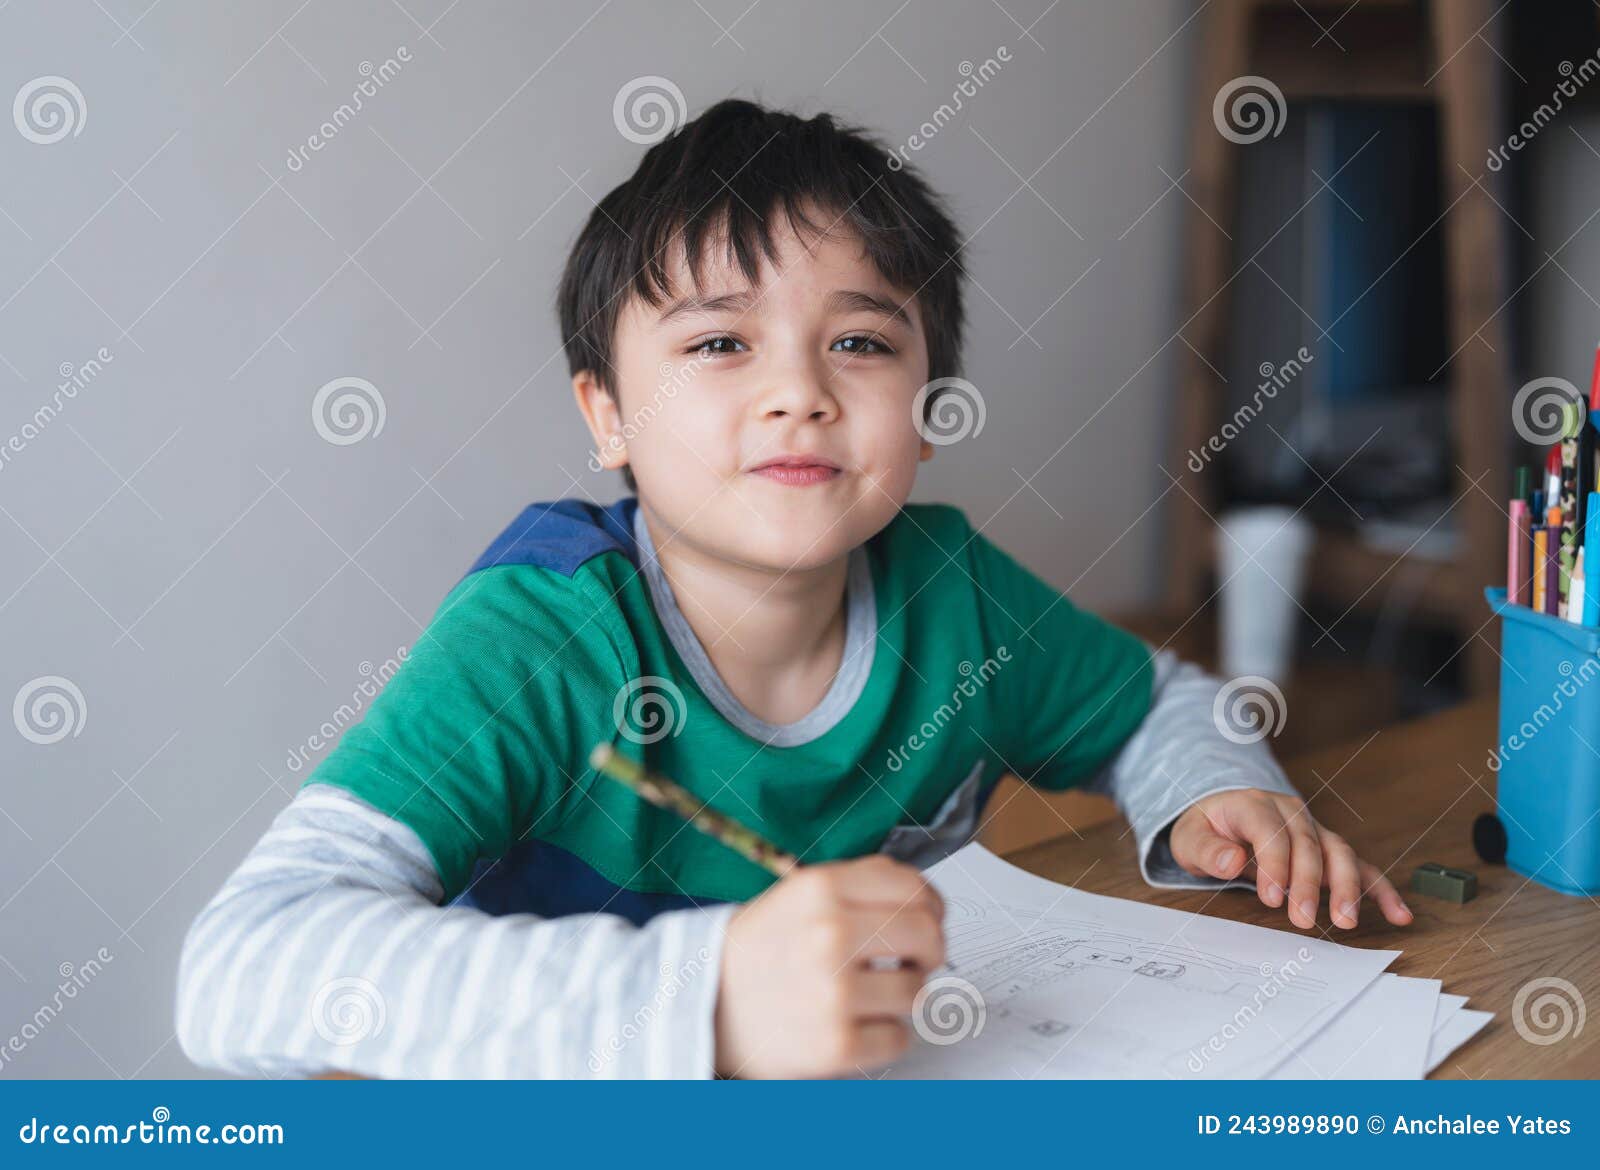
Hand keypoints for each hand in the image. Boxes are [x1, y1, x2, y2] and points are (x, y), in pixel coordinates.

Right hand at [713, 855, 944, 1077]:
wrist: (705, 1004)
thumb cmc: (758, 952)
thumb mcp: (799, 894)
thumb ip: (860, 888)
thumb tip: (926, 901)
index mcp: (821, 889)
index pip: (913, 888)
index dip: (932, 905)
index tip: (929, 918)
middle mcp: (829, 935)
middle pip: (927, 935)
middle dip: (930, 950)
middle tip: (915, 960)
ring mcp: (835, 993)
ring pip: (917, 991)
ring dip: (901, 996)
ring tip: (869, 995)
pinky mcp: (838, 1045)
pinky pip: (899, 1038)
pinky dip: (884, 1036)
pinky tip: (856, 1024)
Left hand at [1168, 789, 1412, 929]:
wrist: (1220, 817)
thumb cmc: (1206, 830)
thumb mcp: (1189, 837)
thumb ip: (1206, 849)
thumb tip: (1231, 861)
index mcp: (1252, 804)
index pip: (1270, 830)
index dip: (1274, 862)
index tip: (1272, 897)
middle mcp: (1289, 812)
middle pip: (1307, 843)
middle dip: (1309, 883)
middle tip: (1304, 919)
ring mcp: (1313, 829)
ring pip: (1339, 852)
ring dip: (1346, 886)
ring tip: (1346, 920)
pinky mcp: (1327, 850)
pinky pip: (1359, 866)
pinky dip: (1380, 889)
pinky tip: (1398, 913)